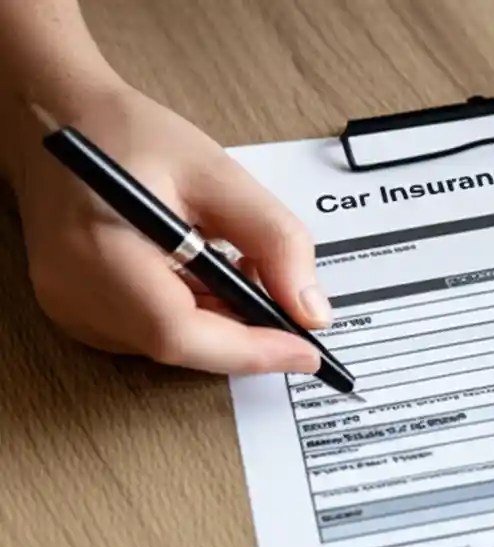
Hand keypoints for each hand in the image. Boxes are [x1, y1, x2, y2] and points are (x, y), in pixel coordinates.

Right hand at [6, 83, 329, 374]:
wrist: (55, 119)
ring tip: (243, 270)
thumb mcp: (217, 175)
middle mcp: (75, 295)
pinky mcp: (77, 310)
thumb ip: (273, 241)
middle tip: (288, 305)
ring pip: (170, 345)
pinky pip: (149, 332)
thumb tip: (310, 309)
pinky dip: (194, 314)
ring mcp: (70, 308)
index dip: (250, 350)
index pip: (179, 333)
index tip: (305, 352)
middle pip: (180, 346)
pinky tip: (209, 275)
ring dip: (221, 322)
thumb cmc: (125, 136)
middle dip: (245, 335)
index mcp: (102, 254)